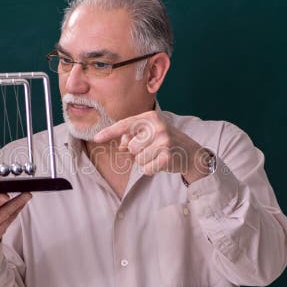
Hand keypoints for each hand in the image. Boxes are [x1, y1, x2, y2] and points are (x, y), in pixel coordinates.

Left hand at [93, 111, 210, 183]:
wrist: (190, 152)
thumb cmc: (164, 141)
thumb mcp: (149, 133)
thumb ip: (132, 137)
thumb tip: (120, 145)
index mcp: (150, 117)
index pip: (125, 125)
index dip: (109, 132)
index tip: (96, 138)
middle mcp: (157, 126)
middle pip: (130, 147)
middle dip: (137, 152)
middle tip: (152, 149)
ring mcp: (163, 140)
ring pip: (138, 159)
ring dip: (145, 161)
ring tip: (157, 155)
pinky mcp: (167, 156)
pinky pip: (146, 169)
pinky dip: (151, 169)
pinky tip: (161, 163)